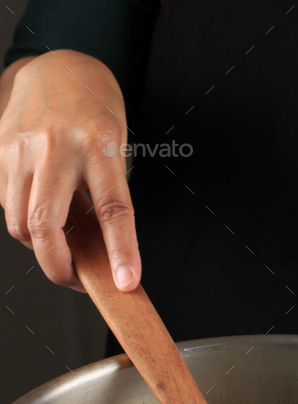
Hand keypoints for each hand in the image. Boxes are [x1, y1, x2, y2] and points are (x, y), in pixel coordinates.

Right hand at [0, 50, 140, 291]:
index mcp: (99, 144)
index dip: (121, 250)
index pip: (113, 208)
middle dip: (58, 267)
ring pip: (20, 223)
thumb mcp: (116, 150)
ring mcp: (23, 148)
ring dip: (40, 249)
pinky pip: (9, 206)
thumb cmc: (95, 114)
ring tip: (62, 248)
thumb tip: (102, 254)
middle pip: (46, 225)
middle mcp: (57, 146)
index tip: (126, 282)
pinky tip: (43, 216)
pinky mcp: (1, 152)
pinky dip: (26, 224)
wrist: (58, 67)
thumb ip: (106, 195)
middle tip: (76, 280)